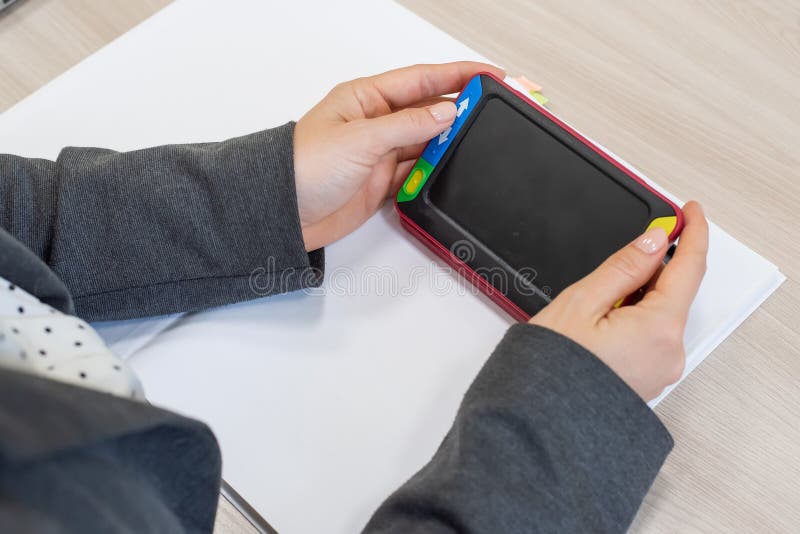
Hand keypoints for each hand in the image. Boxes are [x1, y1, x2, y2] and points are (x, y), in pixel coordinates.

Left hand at [293, 62, 504, 250]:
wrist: (285, 214)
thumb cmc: (304, 168)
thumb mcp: (360, 140)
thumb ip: (406, 126)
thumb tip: (446, 111)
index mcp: (366, 98)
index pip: (421, 79)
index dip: (458, 75)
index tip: (490, 75)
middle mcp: (376, 122)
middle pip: (428, 110)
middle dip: (459, 110)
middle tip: (492, 111)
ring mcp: (380, 153)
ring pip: (426, 143)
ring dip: (447, 145)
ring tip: (473, 144)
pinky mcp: (381, 182)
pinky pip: (417, 172)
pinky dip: (433, 173)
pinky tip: (447, 171)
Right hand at [530, 202, 708, 400]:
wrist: (538, 420)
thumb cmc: (552, 367)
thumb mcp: (582, 301)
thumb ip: (624, 267)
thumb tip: (653, 242)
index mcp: (659, 329)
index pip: (690, 267)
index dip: (693, 233)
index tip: (689, 211)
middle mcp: (669, 353)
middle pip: (674, 292)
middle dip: (653, 267)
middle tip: (625, 251)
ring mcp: (661, 369)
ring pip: (660, 314)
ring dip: (639, 295)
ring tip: (595, 301)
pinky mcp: (648, 379)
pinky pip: (652, 337)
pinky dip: (636, 318)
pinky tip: (604, 320)